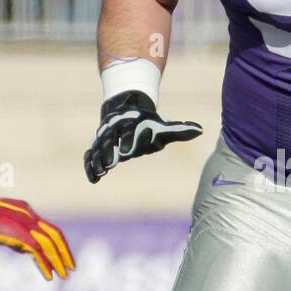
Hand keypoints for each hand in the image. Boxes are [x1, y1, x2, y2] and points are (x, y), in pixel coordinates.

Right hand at [0, 192, 75, 280]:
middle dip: (64, 251)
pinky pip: (39, 253)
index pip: (46, 228)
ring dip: (60, 260)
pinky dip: (46, 265)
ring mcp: (26, 224)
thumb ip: (10, 233)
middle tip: (71, 266)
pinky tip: (49, 276)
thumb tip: (19, 247)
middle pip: (55, 234)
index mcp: (25, 210)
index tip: (61, 254)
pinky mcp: (21, 235)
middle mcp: (29, 215)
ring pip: (51, 245)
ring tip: (65, 274)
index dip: (56, 242)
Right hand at [84, 91, 202, 183]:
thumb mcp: (163, 127)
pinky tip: (93, 179)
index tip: (127, 152)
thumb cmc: (148, 124)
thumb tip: (200, 130)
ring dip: (97, 160)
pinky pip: (90, 156)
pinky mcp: (98, 147)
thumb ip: (179, 130)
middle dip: (109, 151)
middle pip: (109, 141)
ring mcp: (104, 139)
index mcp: (130, 125)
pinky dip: (90, 166)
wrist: (126, 111)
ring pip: (97, 149)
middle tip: (110, 164)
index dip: (127, 140)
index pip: (127, 132)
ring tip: (99, 173)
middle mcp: (114, 131)